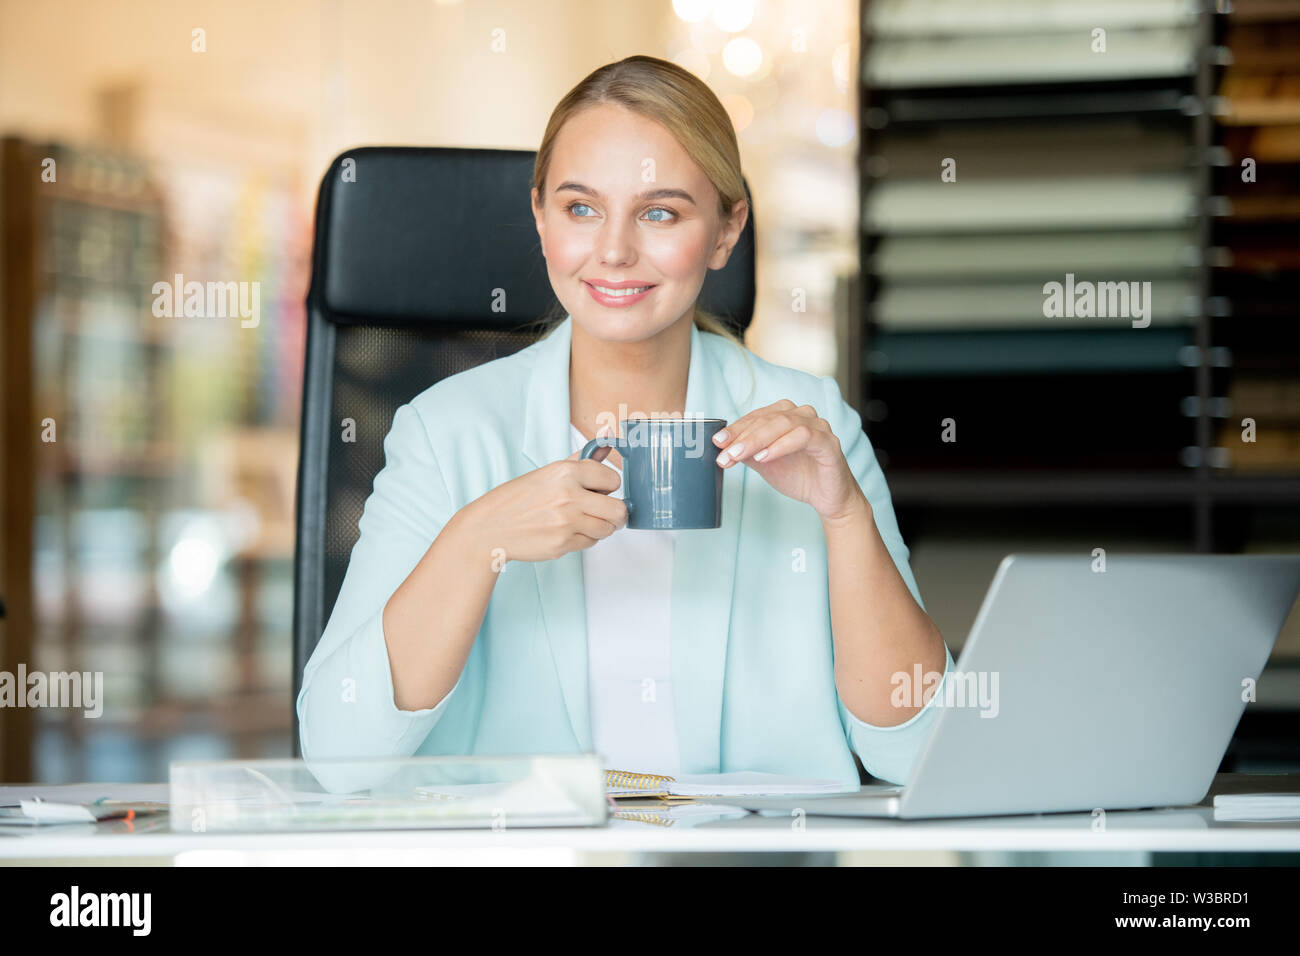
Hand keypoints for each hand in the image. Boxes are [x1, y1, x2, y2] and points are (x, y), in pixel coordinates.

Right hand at [465, 427, 627, 562]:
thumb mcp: (548, 473)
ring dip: (599, 527)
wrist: (489, 528)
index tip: (602, 489)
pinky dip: (583, 539)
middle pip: (618, 510)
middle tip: (606, 512)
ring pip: (607, 529)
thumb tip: (608, 438)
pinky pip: (590, 543)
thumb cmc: (516, 500)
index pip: (613, 479)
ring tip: (581, 521)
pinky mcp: (562, 544)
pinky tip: (566, 532)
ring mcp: (566, 522)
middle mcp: (568, 495)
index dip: (609, 486)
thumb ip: (581, 460)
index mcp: (565, 472)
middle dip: (616, 513)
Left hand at [712, 399, 866, 522]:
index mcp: (786, 415)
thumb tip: (721, 446)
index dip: (735, 428)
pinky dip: (781, 445)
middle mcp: (802, 415)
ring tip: (739, 455)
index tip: (717, 442)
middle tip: (725, 453)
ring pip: (784, 423)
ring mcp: (818, 426)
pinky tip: (765, 457)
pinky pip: (804, 437)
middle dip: (743, 436)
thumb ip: (746, 452)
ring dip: (758, 439)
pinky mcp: (829, 442)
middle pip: (768, 419)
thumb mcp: (764, 463)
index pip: (756, 416)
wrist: (827, 498)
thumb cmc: (799, 476)